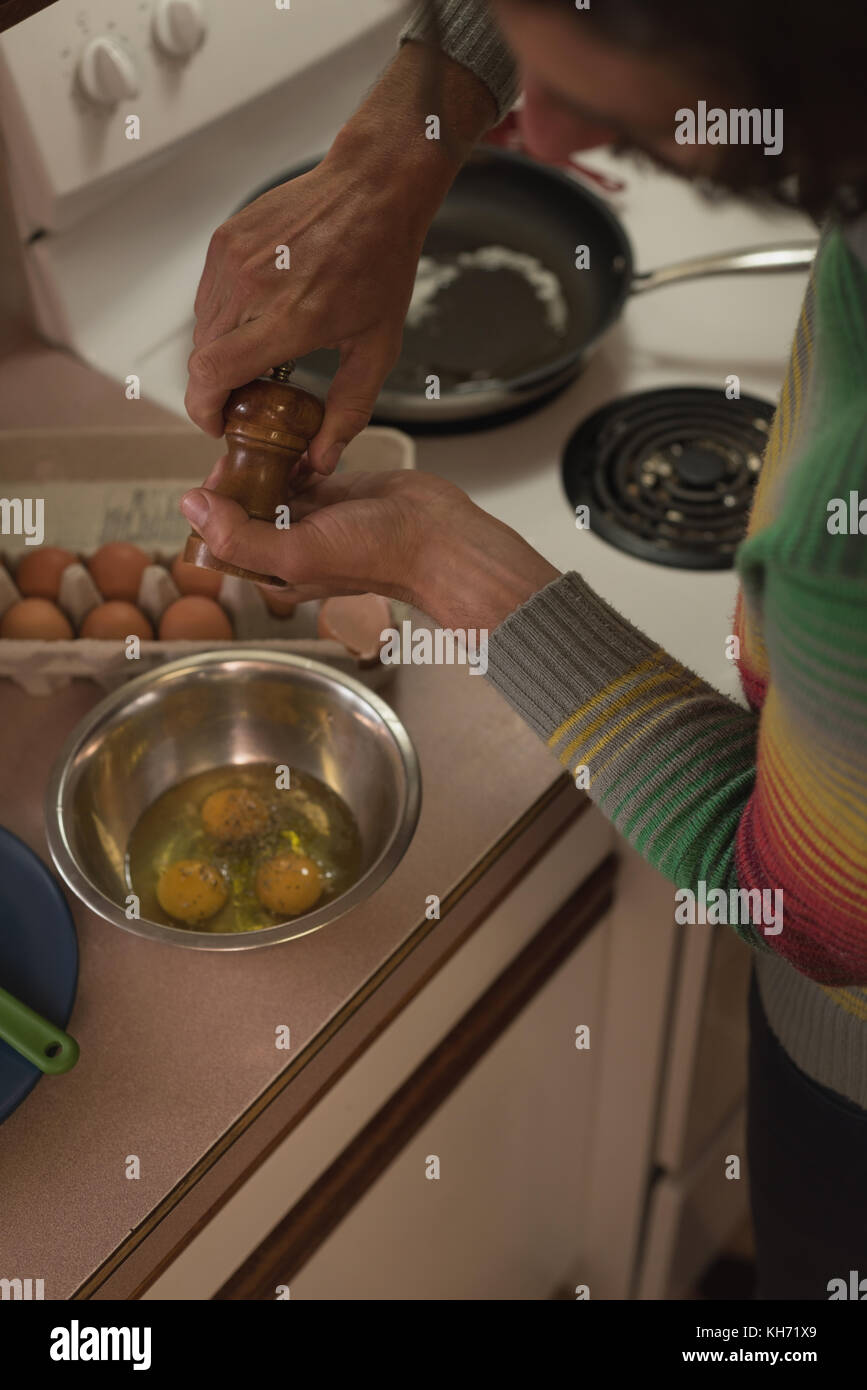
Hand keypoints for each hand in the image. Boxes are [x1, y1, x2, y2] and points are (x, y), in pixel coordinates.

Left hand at [180, 468, 559, 631]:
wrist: (437, 536)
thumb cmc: (378, 554)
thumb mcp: (297, 553)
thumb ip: (240, 536)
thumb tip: (190, 507)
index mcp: (274, 573)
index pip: (223, 540)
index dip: (212, 510)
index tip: (213, 479)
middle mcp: (289, 546)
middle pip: (243, 509)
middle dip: (235, 480)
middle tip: (235, 449)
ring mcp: (312, 518)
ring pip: (269, 485)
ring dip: (261, 462)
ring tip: (256, 436)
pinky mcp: (335, 491)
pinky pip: (300, 470)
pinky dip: (291, 454)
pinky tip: (288, 438)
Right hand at [186, 44, 498, 467]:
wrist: (373, 187)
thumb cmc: (380, 264)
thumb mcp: (377, 349)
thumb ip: (348, 410)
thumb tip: (320, 459)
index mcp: (287, 319)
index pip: (212, 373)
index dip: (204, 408)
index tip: (218, 423)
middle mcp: (251, 287)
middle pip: (202, 358)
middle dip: (215, 387)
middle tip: (246, 397)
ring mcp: (232, 259)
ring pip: (202, 327)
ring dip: (219, 352)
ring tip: (258, 356)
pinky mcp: (226, 239)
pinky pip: (209, 295)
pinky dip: (224, 317)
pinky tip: (259, 316)